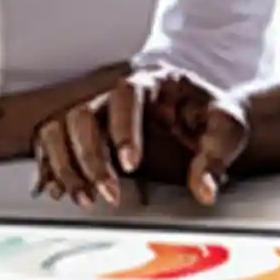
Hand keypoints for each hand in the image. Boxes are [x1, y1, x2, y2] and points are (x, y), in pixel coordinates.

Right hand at [35, 66, 247, 206]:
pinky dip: (51, 168)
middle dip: (91, 158)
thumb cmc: (214, 123)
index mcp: (154, 83)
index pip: (126, 93)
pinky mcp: (88, 137)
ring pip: (60, 129)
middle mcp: (119, 96)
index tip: (131, 164)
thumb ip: (216, 157)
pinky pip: (52, 145)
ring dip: (66, 166)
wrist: (206, 129)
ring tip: (84, 197)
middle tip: (109, 193)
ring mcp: (99, 115)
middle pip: (84, 114)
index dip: (123, 128)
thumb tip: (204, 187)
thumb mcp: (229, 133)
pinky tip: (61, 190)